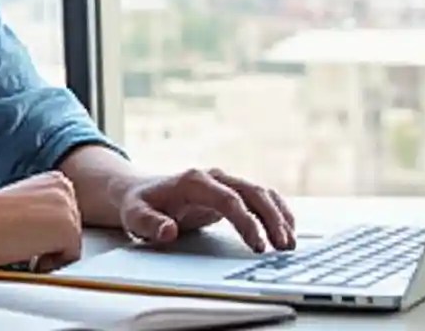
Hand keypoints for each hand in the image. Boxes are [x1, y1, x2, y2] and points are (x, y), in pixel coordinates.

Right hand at [0, 171, 81, 271]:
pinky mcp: (68, 228)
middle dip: (47, 245)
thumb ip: (39, 213)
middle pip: (71, 234)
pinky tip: (23, 253)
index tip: (18, 233)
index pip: (65, 221)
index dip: (42, 236)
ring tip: (17, 246)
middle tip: (15, 242)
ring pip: (70, 248)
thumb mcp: (18, 208)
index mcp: (53, 179)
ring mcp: (68, 205)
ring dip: (46, 254)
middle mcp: (64, 186)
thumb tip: (49, 233)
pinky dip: (47, 265)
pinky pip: (69, 260)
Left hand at [114, 168, 295, 252]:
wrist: (139, 191)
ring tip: (289, 243)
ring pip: (260, 193)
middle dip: (271, 218)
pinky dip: (276, 211)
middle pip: (251, 192)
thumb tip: (169, 232)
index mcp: (193, 181)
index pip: (228, 199)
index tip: (258, 245)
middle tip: (283, 246)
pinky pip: (259, 197)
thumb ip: (150, 224)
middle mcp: (213, 177)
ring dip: (278, 215)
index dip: (246, 221)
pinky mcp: (230, 192)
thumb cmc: (139, 205)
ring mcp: (224, 182)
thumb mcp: (135, 215)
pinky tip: (287, 229)